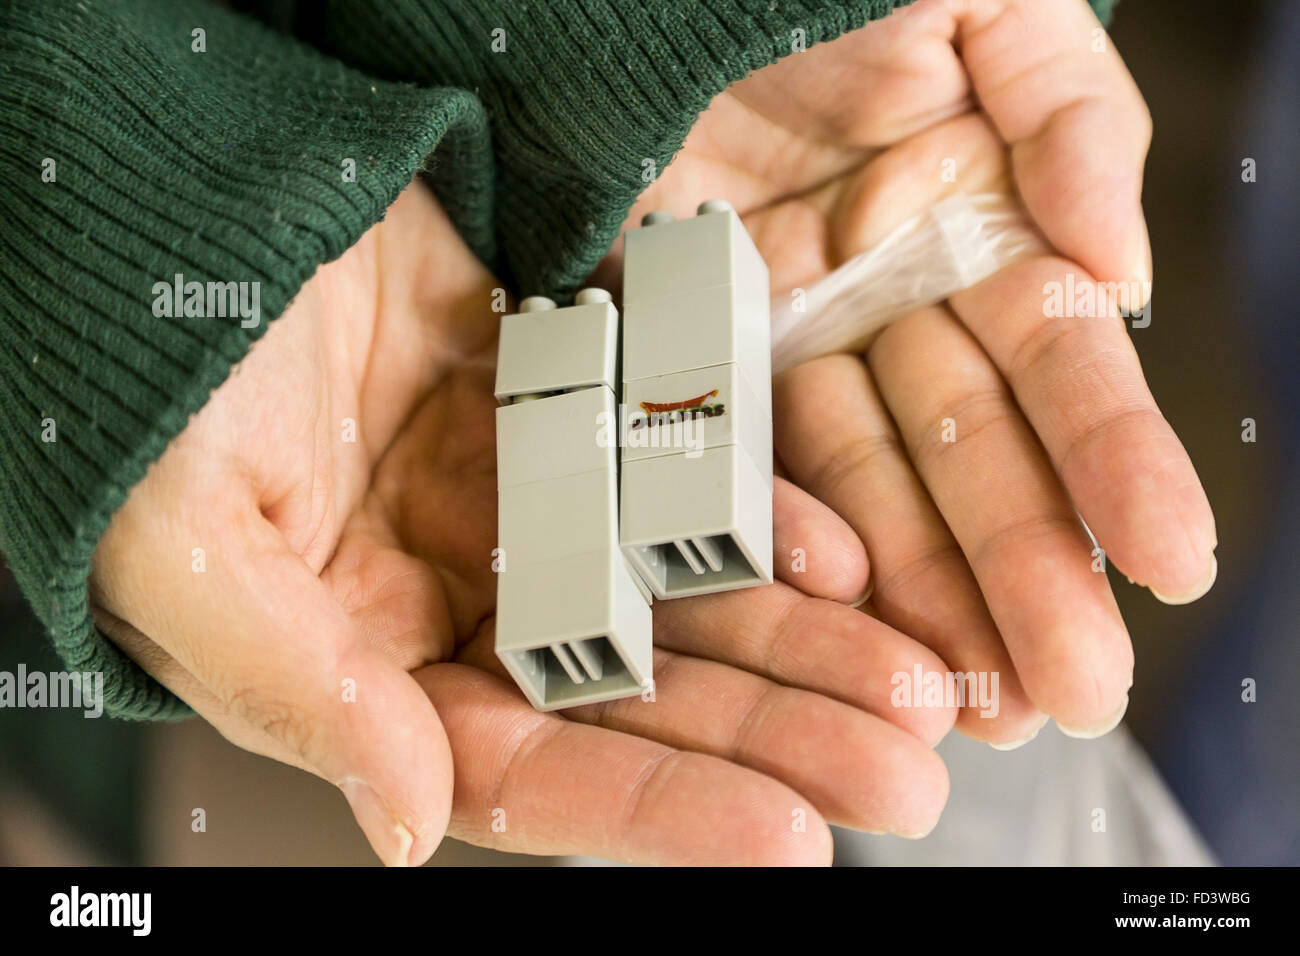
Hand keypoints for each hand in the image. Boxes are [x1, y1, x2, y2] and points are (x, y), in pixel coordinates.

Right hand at [91, 182, 957, 865]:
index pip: (533, 771)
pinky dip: (759, 512)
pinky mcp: (574, 413)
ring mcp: (531, 506)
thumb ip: (304, 691)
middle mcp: (469, 599)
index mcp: (377, 666)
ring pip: (687, 596)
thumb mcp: (191, 552)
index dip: (657, 813)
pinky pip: (682, 472)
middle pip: (644, 698)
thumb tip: (411, 819)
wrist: (191, 220)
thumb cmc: (153, 396)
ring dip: (801, 643)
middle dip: (772, 741)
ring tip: (912, 689)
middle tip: (898, 777)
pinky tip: (840, 552)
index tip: (785, 842)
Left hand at [597, 0, 1214, 743]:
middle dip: (1025, 573)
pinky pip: (736, 459)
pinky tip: (838, 609)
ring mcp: (786, 340)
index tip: (1170, 562)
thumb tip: (1122, 265)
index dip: (1114, 461)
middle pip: (967, 456)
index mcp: (972, 226)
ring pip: (866, 487)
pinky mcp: (686, 357)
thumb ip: (1070, 115)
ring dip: (924, 594)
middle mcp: (886, 301)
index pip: (1058, 362)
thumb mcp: (978, 3)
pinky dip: (785, 533)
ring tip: (972, 702)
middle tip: (1070, 690)